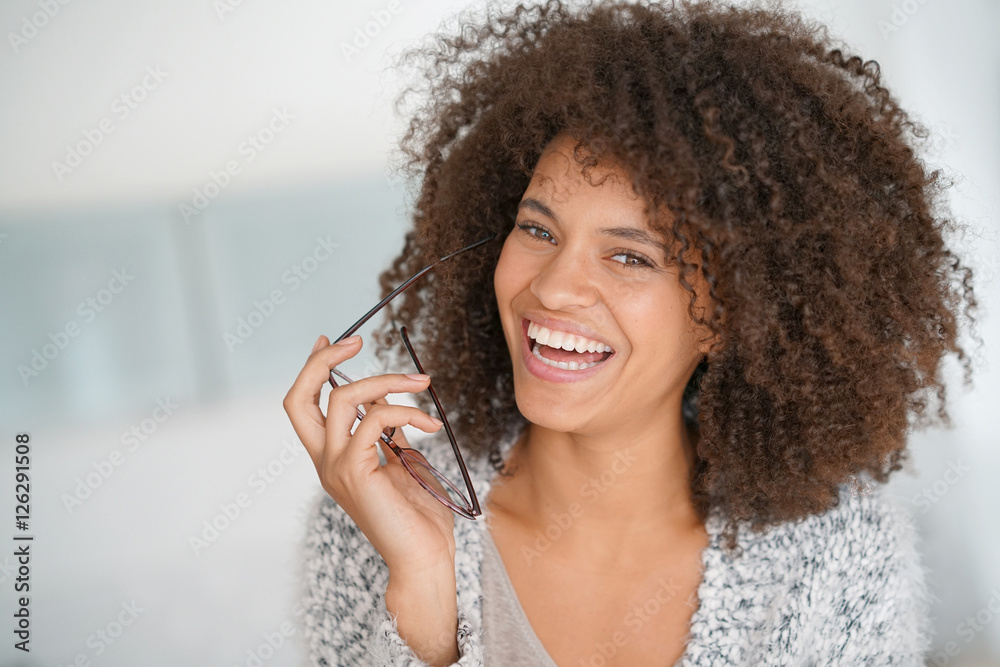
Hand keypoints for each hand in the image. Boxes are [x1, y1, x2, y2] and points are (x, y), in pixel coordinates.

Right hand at [283, 334, 457, 575]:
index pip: (303, 406)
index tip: (332, 341)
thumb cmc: (419, 515)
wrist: (425, 556)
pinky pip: (375, 419)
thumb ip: (388, 432)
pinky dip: (406, 410)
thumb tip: (387, 400)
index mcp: (332, 459)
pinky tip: (431, 422)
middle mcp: (325, 462)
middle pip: (299, 397)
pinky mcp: (356, 472)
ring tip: (423, 382)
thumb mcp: (400, 461)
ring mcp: (336, 467)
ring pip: (342, 398)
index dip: (313, 369)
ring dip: (387, 380)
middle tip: (356, 340)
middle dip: (323, 361)